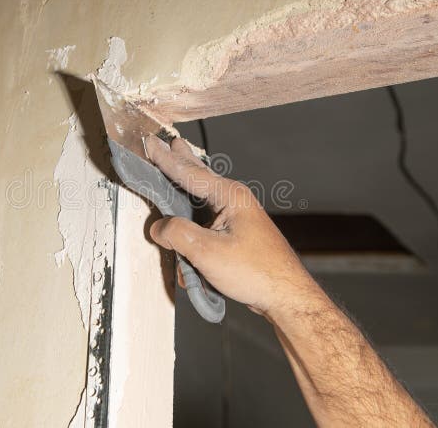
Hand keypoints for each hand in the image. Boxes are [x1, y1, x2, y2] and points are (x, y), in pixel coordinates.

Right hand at [144, 135, 309, 314]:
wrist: (286, 295)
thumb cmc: (257, 272)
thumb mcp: (208, 252)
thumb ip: (178, 234)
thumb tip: (159, 228)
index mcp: (229, 196)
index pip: (189, 172)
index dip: (165, 159)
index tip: (151, 143)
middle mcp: (234, 200)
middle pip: (199, 177)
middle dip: (181, 161)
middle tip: (169, 143)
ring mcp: (236, 216)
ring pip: (202, 199)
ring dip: (186, 192)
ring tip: (178, 171)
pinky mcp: (235, 233)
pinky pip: (207, 221)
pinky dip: (193, 223)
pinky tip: (185, 226)